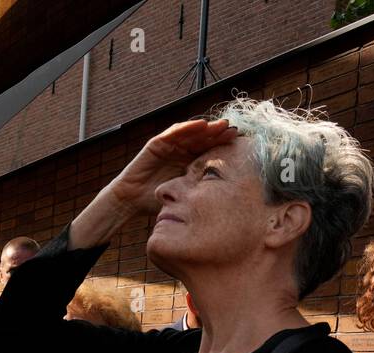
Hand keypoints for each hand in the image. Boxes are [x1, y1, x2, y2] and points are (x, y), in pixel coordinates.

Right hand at [70, 119, 237, 248]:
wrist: (132, 200)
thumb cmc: (156, 201)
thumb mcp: (184, 197)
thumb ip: (199, 194)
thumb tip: (226, 206)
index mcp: (189, 162)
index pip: (209, 151)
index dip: (223, 146)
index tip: (241, 145)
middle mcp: (181, 151)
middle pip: (204, 139)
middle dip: (219, 134)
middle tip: (235, 130)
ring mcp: (169, 145)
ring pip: (192, 133)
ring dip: (207, 128)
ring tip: (222, 125)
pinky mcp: (157, 143)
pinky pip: (174, 132)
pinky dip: (187, 127)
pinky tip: (200, 125)